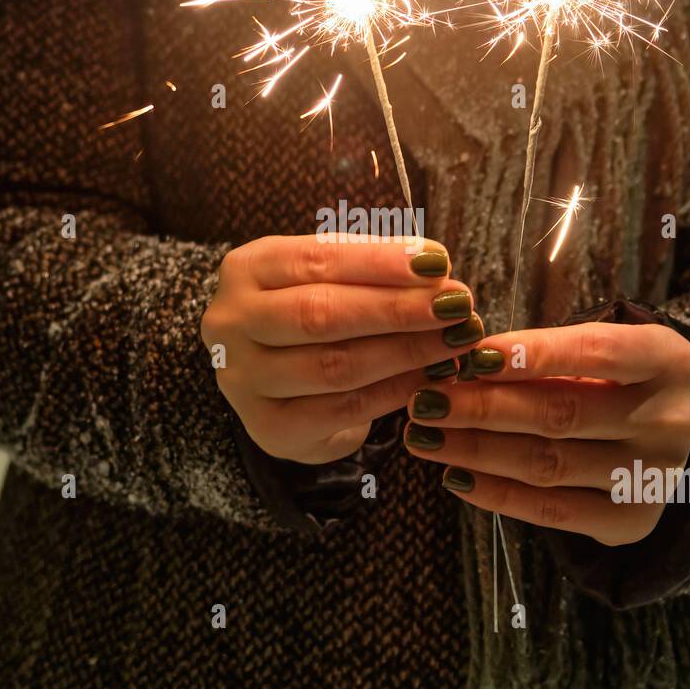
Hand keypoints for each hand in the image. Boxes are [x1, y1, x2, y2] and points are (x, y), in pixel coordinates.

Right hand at [201, 233, 482, 463]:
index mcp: (246, 269)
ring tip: (456, 339)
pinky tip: (433, 376)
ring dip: (406, 352)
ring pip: (335, 366)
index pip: (316, 260)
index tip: (438, 263)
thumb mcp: (329, 275)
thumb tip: (434, 264)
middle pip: (321, 314)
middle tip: (457, 305)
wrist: (278, 381)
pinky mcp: (270, 428)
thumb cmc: (312, 311)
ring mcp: (244, 380)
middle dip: (398, 309)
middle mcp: (231, 323)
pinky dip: (395, 391)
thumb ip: (372, 266)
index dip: (380, 262)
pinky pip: (343, 409)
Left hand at [403, 321, 689, 544]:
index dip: (529, 354)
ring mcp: (654, 477)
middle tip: (426, 398)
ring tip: (425, 435)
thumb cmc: (611, 376)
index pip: (594, 352)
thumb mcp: (596, 348)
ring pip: (548, 465)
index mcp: (669, 360)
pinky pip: (552, 511)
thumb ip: (544, 349)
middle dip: (484, 406)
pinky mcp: (631, 522)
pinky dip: (497, 494)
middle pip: (562, 413)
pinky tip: (455, 475)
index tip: (469, 354)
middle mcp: (671, 421)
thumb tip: (461, 361)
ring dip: (477, 450)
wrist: (660, 436)